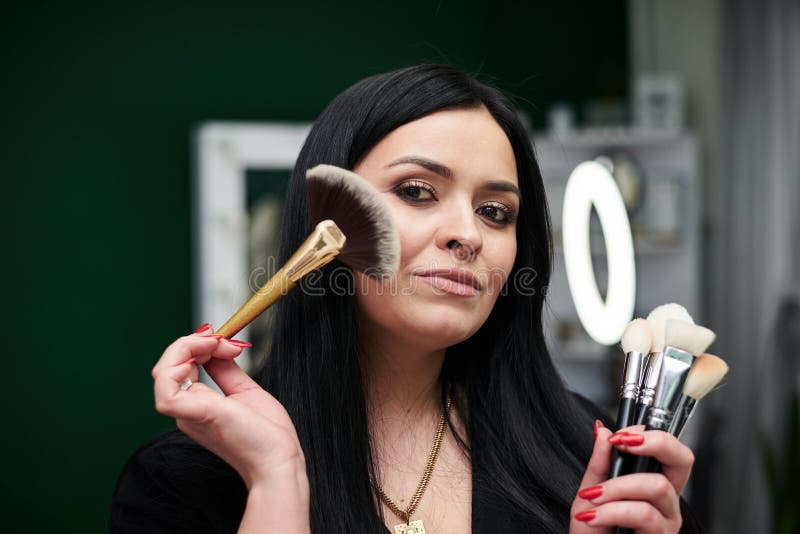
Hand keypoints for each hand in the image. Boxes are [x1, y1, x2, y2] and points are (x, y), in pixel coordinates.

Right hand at [151, 325, 306, 491]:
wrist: (278, 460)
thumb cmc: (267, 436)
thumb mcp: (244, 391)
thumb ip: (225, 369)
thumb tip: (218, 347)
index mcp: (197, 405)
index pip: (178, 367)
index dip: (198, 345)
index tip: (228, 342)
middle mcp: (187, 410)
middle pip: (167, 365)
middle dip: (193, 341)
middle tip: (223, 340)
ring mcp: (188, 413)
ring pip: (162, 372)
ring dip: (185, 347)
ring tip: (214, 343)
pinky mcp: (194, 415)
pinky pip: (165, 391)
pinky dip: (180, 364)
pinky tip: (206, 356)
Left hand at [569, 421, 694, 532]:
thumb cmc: (594, 533)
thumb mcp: (590, 491)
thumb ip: (599, 461)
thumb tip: (602, 429)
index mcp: (653, 485)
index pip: (669, 449)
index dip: (648, 435)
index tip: (619, 435)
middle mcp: (667, 502)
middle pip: (682, 460)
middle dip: (654, 444)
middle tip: (622, 445)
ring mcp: (668, 522)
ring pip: (656, 486)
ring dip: (616, 487)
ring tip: (591, 497)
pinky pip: (644, 515)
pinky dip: (612, 511)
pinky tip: (593, 516)